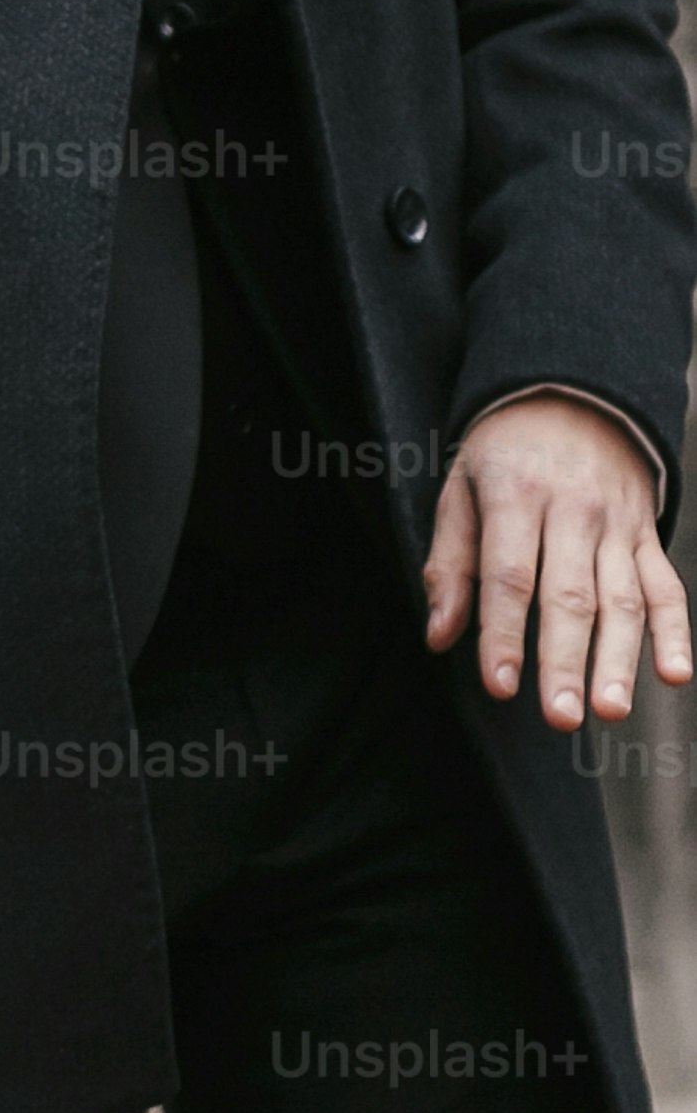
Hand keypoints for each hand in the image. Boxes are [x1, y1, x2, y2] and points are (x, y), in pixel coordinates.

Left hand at [424, 393, 691, 727]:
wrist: (575, 395)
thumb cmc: (504, 453)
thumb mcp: (460, 488)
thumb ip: (448, 563)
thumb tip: (439, 635)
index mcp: (517, 496)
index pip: (510, 576)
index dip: (505, 634)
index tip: (499, 684)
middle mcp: (573, 512)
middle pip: (570, 596)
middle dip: (565, 662)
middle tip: (559, 717)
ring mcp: (617, 526)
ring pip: (622, 601)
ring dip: (618, 661)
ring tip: (609, 711)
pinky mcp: (646, 536)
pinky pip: (665, 588)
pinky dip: (676, 632)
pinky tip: (675, 673)